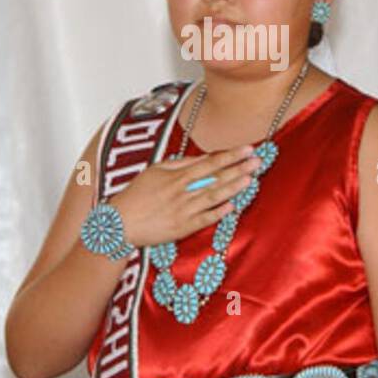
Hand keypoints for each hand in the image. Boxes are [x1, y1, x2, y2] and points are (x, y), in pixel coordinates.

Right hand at [106, 145, 263, 247]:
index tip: (247, 149)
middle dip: (238, 169)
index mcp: (176, 177)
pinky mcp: (182, 228)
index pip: (209, 163)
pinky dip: (218, 213)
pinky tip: (232, 207)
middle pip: (216, 178)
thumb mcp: (154, 171)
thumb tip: (201, 158)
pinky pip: (204, 220)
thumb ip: (179, 164)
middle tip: (258, 161)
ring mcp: (184, 211)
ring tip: (250, 179)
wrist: (119, 223)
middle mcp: (182, 192)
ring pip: (213, 197)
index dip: (230, 155)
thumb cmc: (136, 195)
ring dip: (233, 188)